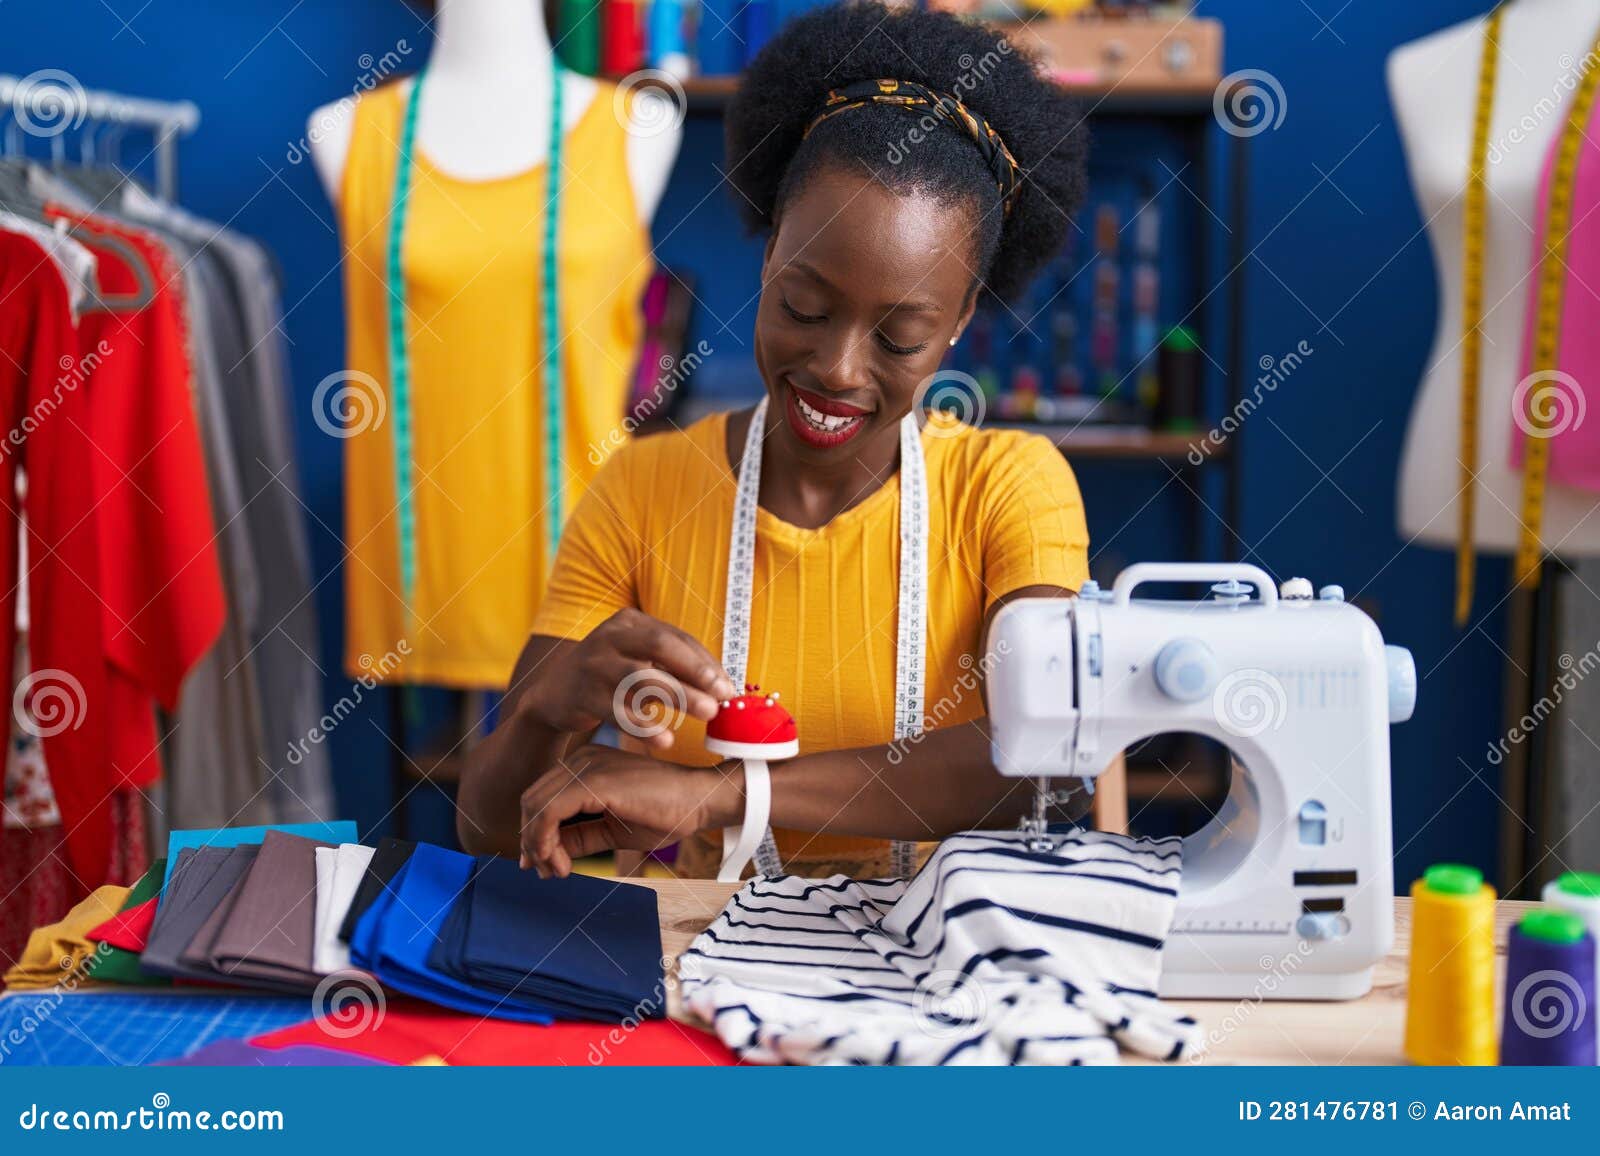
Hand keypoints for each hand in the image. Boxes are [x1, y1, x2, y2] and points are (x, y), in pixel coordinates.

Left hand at [519, 744, 743, 876]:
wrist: (700, 800)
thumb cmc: (666, 814)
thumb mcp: (612, 829)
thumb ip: (581, 836)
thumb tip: (546, 855)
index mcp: (585, 766)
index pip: (542, 798)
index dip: (534, 834)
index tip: (543, 866)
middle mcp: (581, 760)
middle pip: (531, 801)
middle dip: (531, 842)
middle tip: (546, 873)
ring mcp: (585, 766)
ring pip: (534, 806)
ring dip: (537, 845)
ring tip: (556, 871)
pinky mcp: (593, 781)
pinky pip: (549, 812)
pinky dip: (546, 840)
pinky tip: (562, 863)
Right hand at [524, 609, 737, 749]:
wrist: (553, 695)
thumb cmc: (610, 677)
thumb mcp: (638, 661)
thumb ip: (674, 667)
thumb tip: (723, 686)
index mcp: (628, 622)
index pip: (675, 638)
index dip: (704, 662)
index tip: (728, 687)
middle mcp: (609, 637)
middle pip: (660, 647)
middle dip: (695, 671)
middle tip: (722, 696)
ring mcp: (593, 665)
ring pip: (641, 677)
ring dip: (680, 695)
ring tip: (707, 713)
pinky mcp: (582, 695)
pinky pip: (619, 712)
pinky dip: (644, 727)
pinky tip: (665, 740)